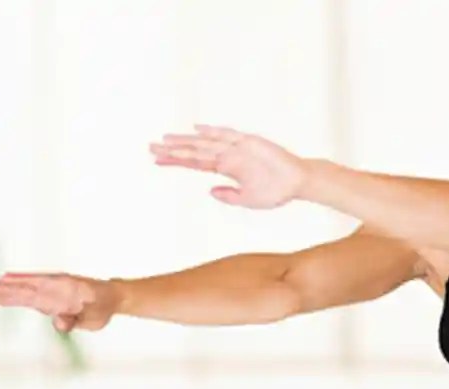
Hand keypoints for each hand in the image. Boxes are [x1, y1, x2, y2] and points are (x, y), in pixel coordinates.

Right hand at [0, 272, 121, 331]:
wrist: (110, 297)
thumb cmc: (102, 307)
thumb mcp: (93, 317)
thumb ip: (76, 320)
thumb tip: (58, 322)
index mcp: (58, 290)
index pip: (28, 291)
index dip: (7, 291)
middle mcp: (50, 287)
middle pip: (18, 289)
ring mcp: (47, 291)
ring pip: (18, 291)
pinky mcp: (47, 297)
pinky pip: (26, 295)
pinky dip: (12, 290)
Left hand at [150, 124, 307, 208]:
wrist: (297, 184)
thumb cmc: (275, 191)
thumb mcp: (247, 199)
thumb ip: (229, 195)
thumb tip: (209, 191)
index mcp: (225, 168)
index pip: (195, 163)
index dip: (176, 161)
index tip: (156, 160)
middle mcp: (227, 155)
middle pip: (195, 151)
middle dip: (173, 150)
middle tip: (150, 148)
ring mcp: (237, 148)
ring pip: (206, 143)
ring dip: (185, 142)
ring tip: (164, 141)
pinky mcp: (249, 143)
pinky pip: (228, 135)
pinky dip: (213, 132)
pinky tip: (196, 130)